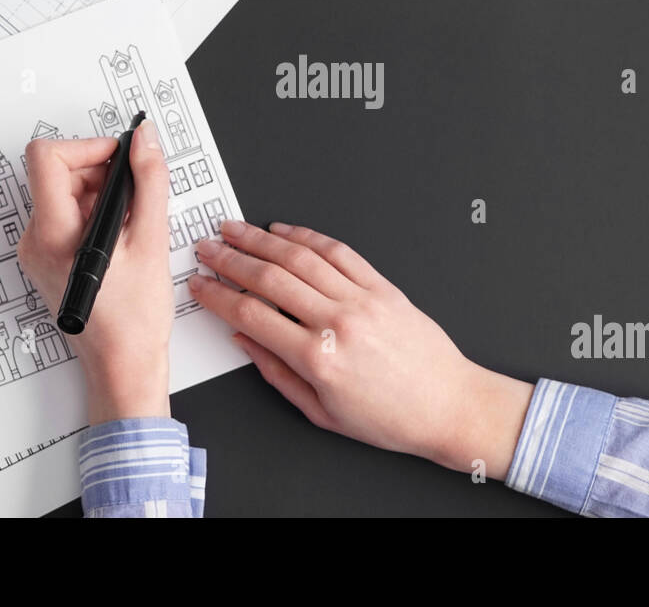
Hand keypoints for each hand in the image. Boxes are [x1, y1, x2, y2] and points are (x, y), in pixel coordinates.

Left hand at [18, 125, 172, 423]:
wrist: (123, 363)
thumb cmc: (134, 318)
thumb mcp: (151, 239)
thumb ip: (150, 180)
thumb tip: (145, 141)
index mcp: (53, 233)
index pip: (47, 156)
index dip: (88, 146)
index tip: (119, 156)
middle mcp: (35, 240)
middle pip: (57, 172)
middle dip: (100, 171)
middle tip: (136, 192)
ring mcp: (39, 250)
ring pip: (64, 193)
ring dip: (101, 193)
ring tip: (134, 222)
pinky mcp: (48, 258)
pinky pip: (67, 216)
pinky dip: (96, 213)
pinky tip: (124, 236)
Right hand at [188, 221, 533, 479]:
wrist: (448, 405)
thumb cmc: (391, 418)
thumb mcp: (321, 412)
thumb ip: (276, 373)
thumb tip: (244, 340)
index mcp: (319, 358)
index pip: (251, 314)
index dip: (217, 295)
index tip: (200, 284)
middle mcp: (339, 322)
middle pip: (270, 278)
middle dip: (230, 260)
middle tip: (208, 248)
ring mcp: (362, 300)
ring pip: (301, 258)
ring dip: (260, 240)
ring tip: (235, 230)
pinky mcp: (383, 287)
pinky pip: (339, 252)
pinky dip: (307, 237)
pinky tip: (284, 231)